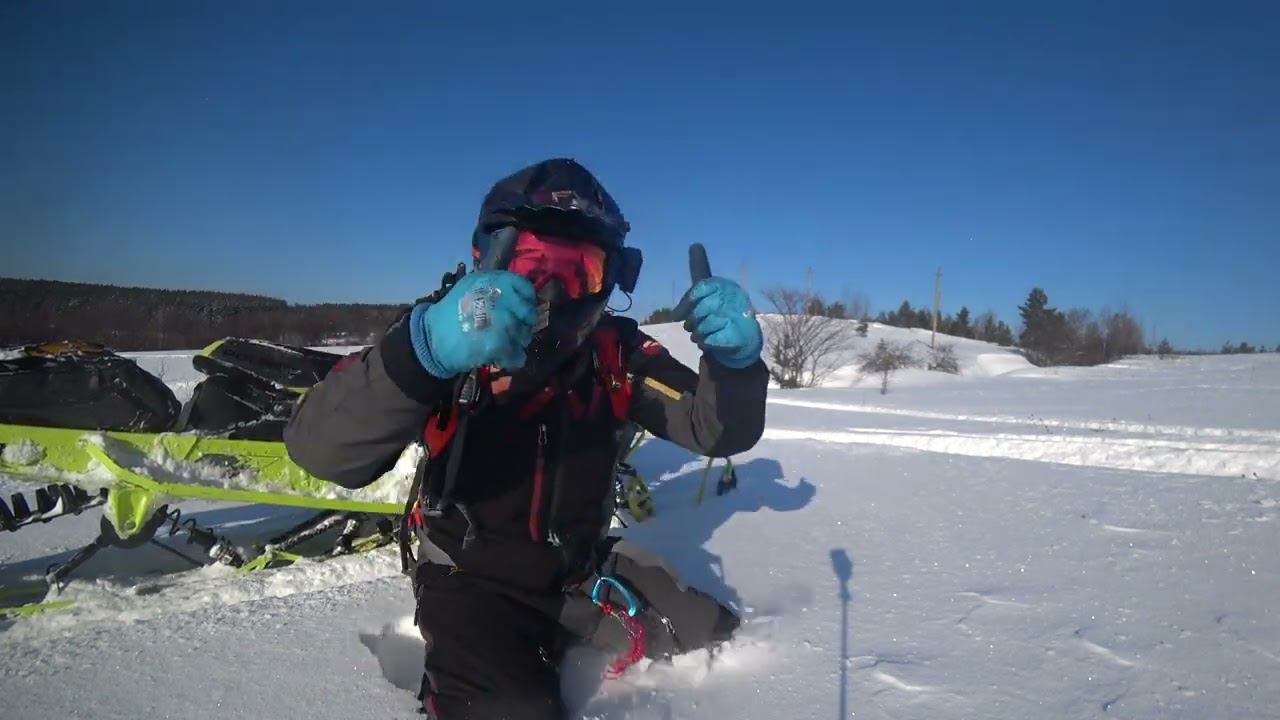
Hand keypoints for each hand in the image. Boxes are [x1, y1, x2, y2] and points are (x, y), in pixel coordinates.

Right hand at [409, 270, 536, 377]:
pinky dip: (510, 360)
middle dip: (520, 326)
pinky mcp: (499, 343)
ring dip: (515, 344)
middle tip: (507, 333)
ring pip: (525, 336)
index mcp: (495, 281)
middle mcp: (502, 297)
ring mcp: (503, 320)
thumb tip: (521, 298)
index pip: (526, 289)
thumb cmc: (451, 313)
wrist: (431, 337)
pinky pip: (518, 356)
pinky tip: (499, 357)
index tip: (518, 313)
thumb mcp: (472, 286)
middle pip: (528, 315)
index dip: (526, 303)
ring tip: (499, 345)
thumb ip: (497, 288)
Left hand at [672, 245, 761, 368]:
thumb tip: (695, 244)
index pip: (701, 287)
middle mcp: (733, 297)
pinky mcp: (739, 336)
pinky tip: (709, 342)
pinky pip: (711, 340)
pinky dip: (706, 343)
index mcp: (724, 285)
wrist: (741, 336)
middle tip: (692, 327)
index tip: (677, 315)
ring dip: (698, 334)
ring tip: (701, 334)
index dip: (687, 302)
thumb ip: (699, 269)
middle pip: (700, 310)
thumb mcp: (708, 288)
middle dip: (692, 321)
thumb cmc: (720, 308)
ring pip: (704, 326)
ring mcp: (738, 317)